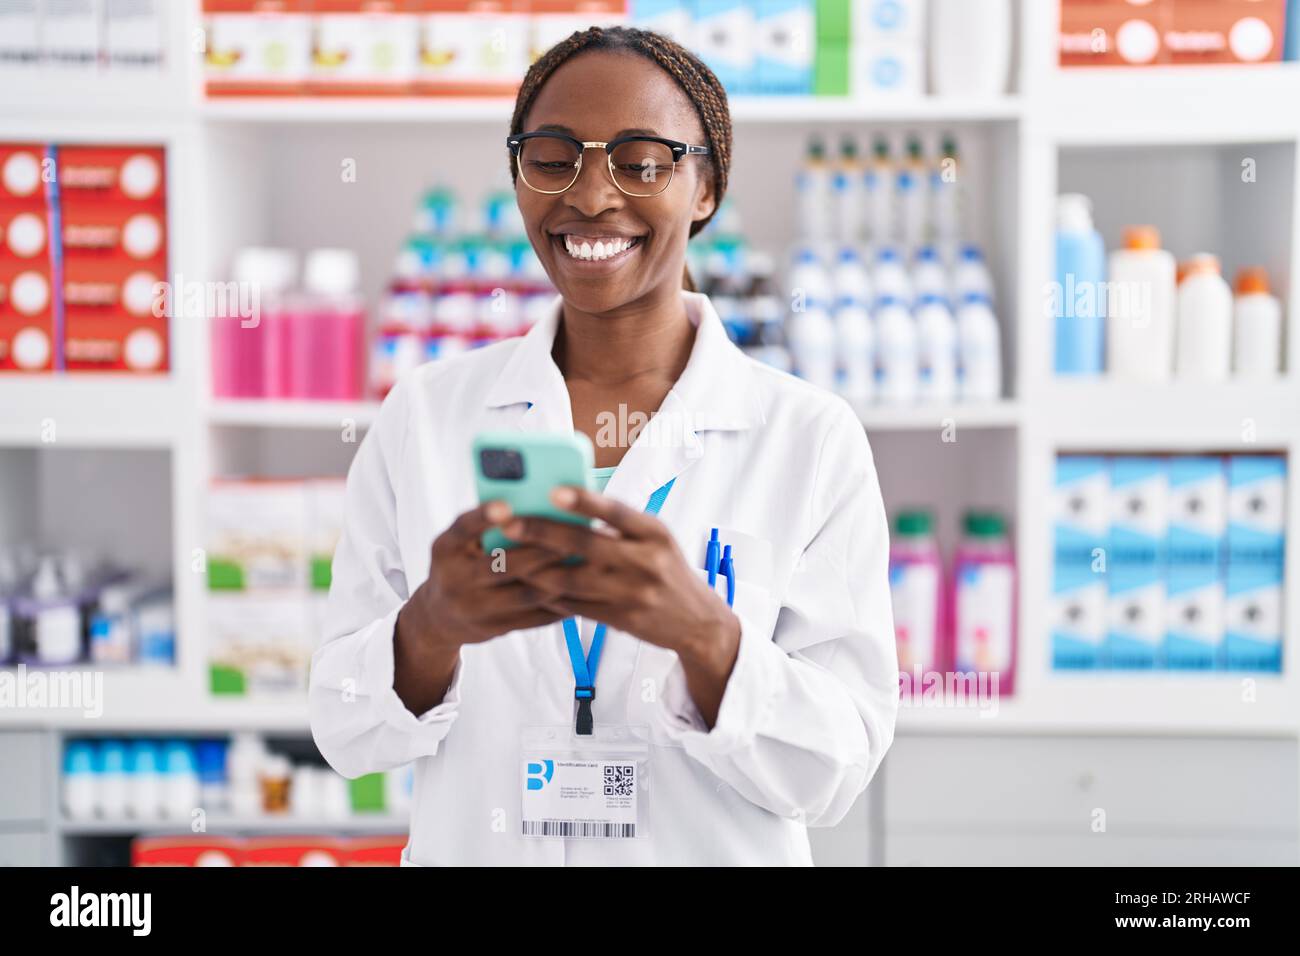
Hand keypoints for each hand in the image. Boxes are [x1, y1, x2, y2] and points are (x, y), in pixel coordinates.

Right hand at [401, 500, 572, 650]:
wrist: (438, 616)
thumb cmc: (460, 562)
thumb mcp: (459, 542)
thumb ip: (487, 526)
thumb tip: (538, 504)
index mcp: (445, 549)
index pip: (463, 529)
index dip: (483, 517)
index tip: (506, 505)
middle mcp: (454, 579)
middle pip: (504, 565)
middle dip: (542, 551)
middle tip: (573, 537)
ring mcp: (474, 608)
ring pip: (525, 594)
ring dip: (559, 578)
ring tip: (585, 564)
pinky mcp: (493, 629)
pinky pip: (533, 618)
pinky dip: (559, 605)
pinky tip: (581, 591)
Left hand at [502, 486, 741, 725]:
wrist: (697, 621)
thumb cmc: (668, 570)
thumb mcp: (655, 540)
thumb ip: (620, 526)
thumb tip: (567, 509)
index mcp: (655, 533)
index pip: (617, 512)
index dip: (584, 502)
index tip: (552, 491)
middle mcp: (646, 562)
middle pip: (586, 545)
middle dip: (543, 533)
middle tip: (510, 523)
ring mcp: (633, 593)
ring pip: (572, 579)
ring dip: (535, 568)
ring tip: (508, 556)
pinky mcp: (621, 619)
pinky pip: (575, 606)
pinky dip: (549, 594)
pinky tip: (527, 584)